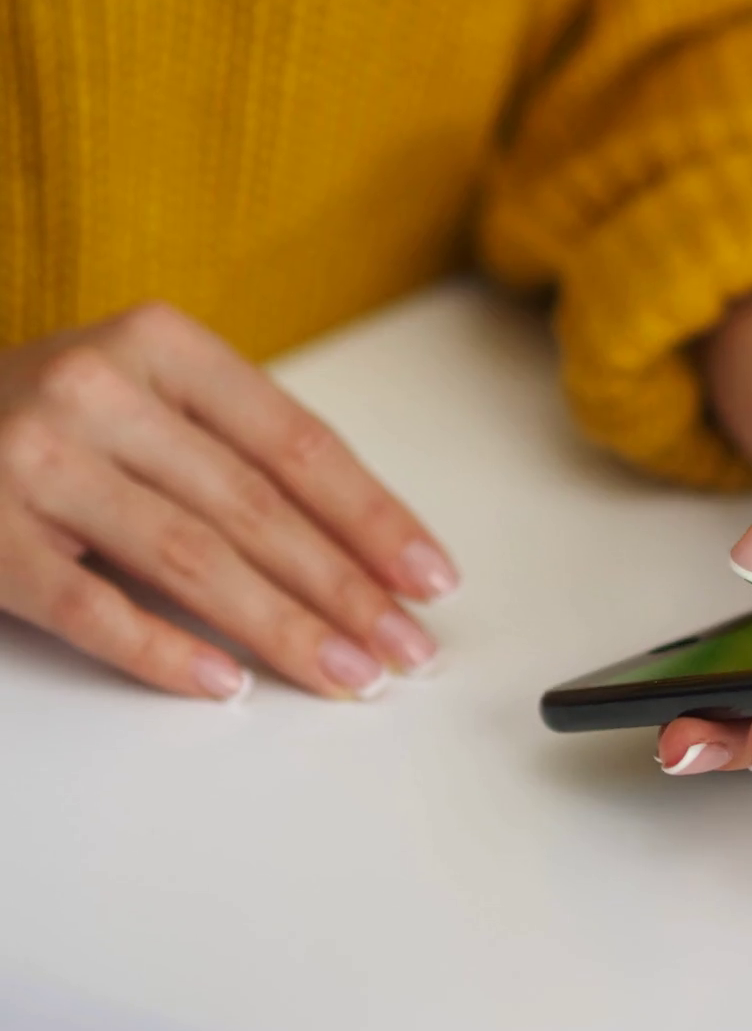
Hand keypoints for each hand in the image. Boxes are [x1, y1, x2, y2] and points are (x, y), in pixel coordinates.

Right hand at [0, 303, 458, 700]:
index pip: (299, 444)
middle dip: (347, 589)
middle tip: (408, 648)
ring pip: (190, 560)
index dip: (374, 517)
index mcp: (162, 344)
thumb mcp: (145, 395)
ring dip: (283, 629)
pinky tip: (230, 686)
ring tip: (349, 675)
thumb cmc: (50, 415)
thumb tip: (368, 549)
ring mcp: (33, 461)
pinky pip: (91, 608)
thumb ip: (237, 449)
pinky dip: (166, 652)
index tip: (432, 579)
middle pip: (256, 508)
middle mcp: (99, 390)